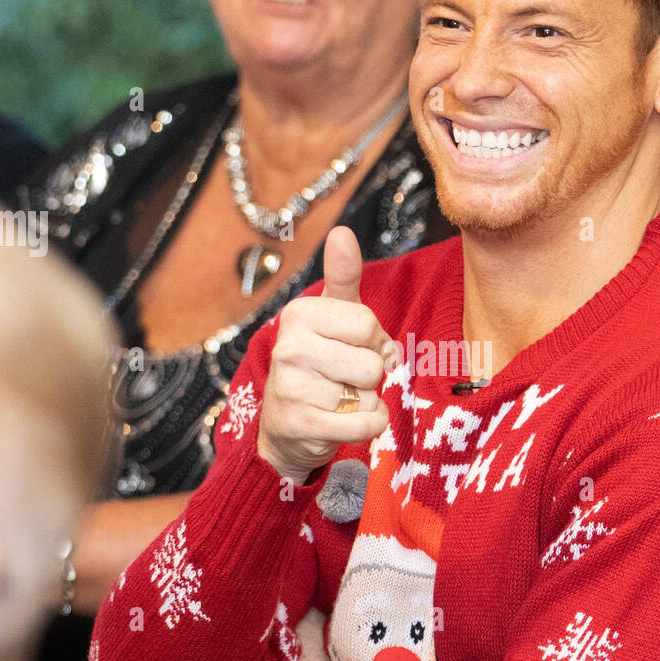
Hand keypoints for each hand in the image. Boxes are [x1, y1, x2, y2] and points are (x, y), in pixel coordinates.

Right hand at [258, 226, 393, 484]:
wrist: (286, 427)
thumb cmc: (320, 364)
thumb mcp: (332, 318)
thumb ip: (342, 278)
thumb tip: (342, 232)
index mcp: (299, 314)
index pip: (368, 324)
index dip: (373, 341)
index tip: (352, 348)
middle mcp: (290, 347)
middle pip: (372, 363)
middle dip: (369, 376)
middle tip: (343, 379)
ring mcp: (292, 388)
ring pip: (370, 395)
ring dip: (366, 402)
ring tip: (338, 399)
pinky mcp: (301, 425)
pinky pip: (367, 424)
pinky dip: (368, 426)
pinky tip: (343, 421)